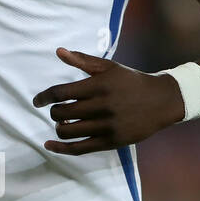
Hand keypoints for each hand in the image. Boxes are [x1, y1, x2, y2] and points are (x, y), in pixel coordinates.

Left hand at [32, 47, 185, 155]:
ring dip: (59, 127)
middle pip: (62, 112)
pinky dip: (61, 148)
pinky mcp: (112, 141)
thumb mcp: (109, 67)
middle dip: (54, 112)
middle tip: (58, 110)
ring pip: (68, 131)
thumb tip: (59, 51)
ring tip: (64, 122)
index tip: (37, 101)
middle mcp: (102, 106)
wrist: (162, 101)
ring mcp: (107, 126)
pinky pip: (80, 149)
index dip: (44, 97)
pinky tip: (50, 145)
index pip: (60, 92)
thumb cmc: (131, 81)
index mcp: (98, 86)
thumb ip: (82, 60)